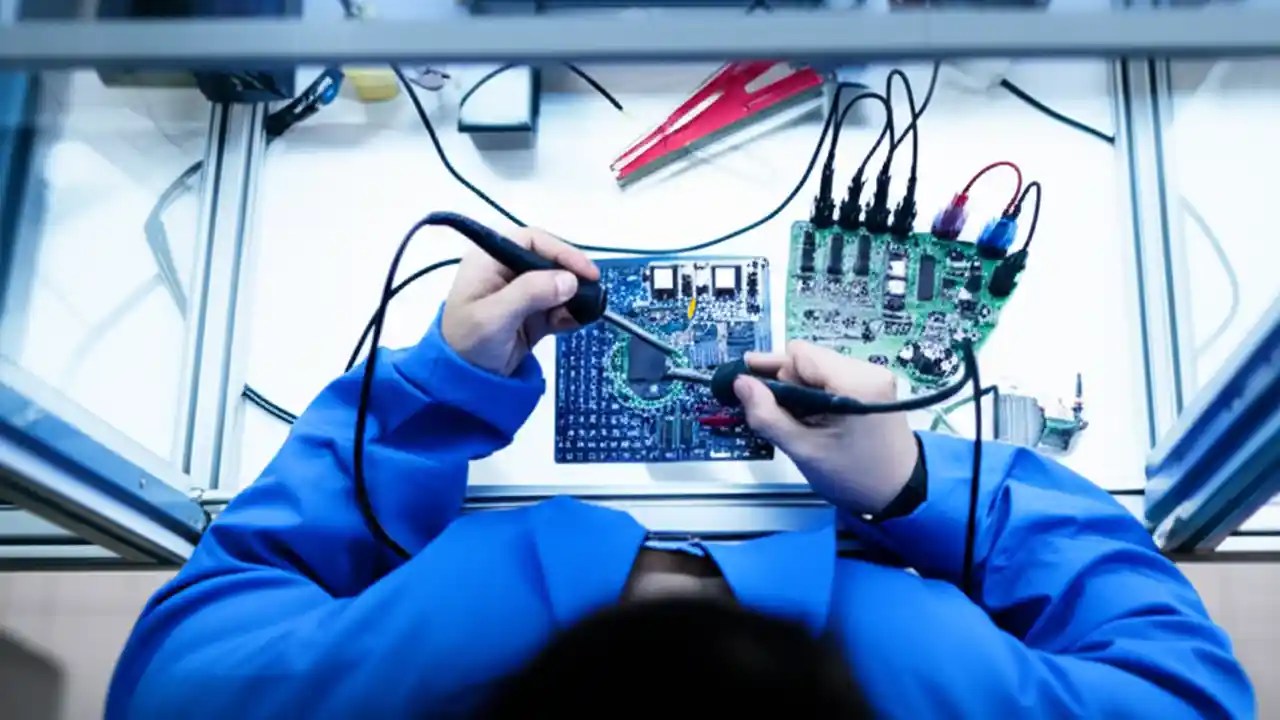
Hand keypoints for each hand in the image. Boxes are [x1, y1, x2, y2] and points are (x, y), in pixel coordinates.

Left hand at [441, 227, 598, 375]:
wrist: (462, 383)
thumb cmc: (468, 343)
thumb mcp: (494, 316)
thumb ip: (530, 293)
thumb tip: (570, 280)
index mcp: (489, 260)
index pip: (531, 241)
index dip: (561, 251)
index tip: (585, 271)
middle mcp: (507, 271)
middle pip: (549, 261)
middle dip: (571, 276)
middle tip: (591, 293)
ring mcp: (521, 294)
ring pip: (558, 284)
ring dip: (574, 297)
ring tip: (581, 313)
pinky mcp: (533, 315)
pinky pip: (559, 306)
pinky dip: (570, 313)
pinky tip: (574, 323)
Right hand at [734, 341, 919, 514]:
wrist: (900, 492)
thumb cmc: (859, 476)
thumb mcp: (805, 451)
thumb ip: (768, 416)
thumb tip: (742, 385)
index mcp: (855, 383)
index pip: (799, 355)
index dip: (770, 368)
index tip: (747, 381)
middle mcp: (868, 371)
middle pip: (808, 358)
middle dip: (785, 383)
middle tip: (774, 411)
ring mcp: (873, 376)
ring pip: (817, 367)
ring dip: (800, 389)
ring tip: (797, 420)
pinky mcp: (873, 385)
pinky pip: (831, 377)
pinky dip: (816, 393)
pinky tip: (812, 417)